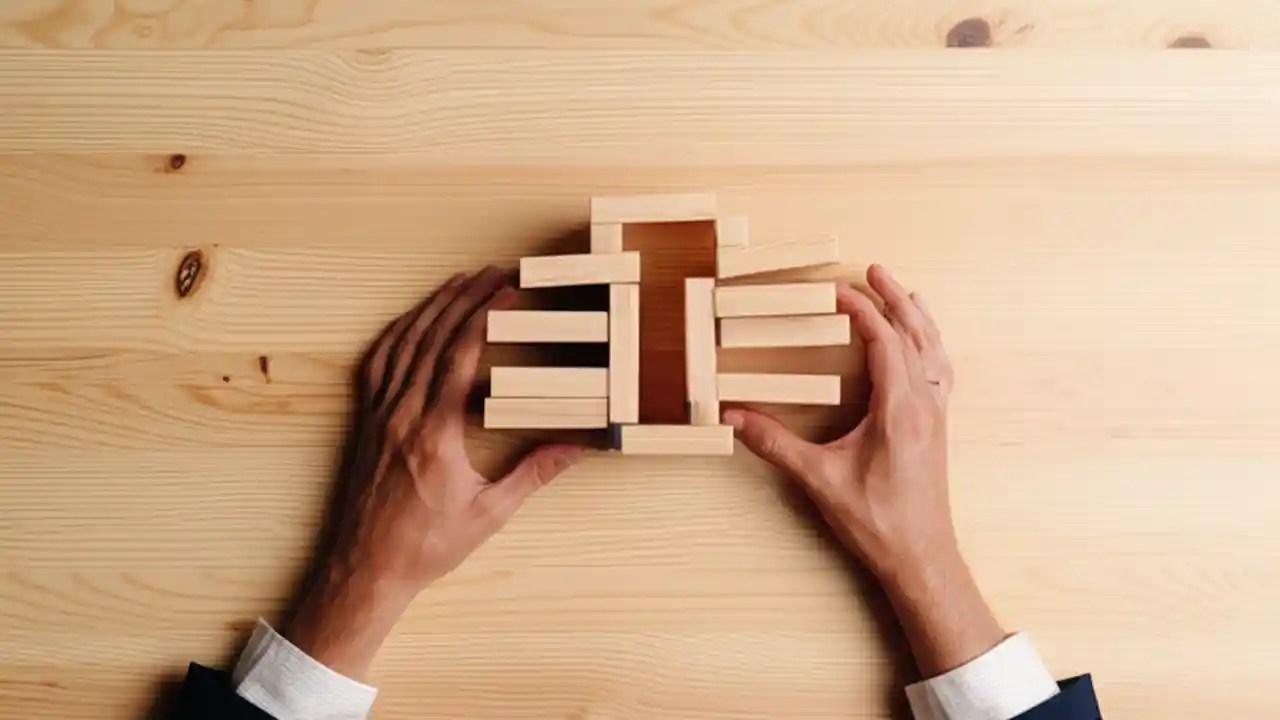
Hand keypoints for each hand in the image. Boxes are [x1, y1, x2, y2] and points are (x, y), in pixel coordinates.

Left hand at [288, 267, 583, 678]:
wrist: (365, 570)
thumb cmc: (425, 546)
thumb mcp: (490, 513)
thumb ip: (533, 474)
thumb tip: (577, 448)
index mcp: (435, 432)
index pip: (460, 356)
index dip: (484, 316)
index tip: (507, 291)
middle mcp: (402, 414)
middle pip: (433, 338)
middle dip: (464, 299)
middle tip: (491, 273)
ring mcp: (378, 416)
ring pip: (403, 344)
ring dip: (431, 307)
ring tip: (457, 281)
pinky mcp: (364, 424)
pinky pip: (377, 365)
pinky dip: (396, 334)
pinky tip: (411, 320)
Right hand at [725, 264, 1002, 675]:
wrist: (921, 557)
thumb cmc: (877, 522)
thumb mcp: (819, 480)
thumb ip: (775, 444)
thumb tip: (734, 419)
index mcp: (899, 409)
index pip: (885, 342)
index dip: (862, 310)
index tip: (838, 290)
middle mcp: (925, 405)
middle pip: (916, 334)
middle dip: (894, 298)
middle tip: (875, 270)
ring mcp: (936, 415)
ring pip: (935, 349)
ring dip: (917, 317)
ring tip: (903, 292)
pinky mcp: (937, 428)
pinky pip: (942, 371)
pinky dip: (931, 345)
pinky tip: (924, 344)